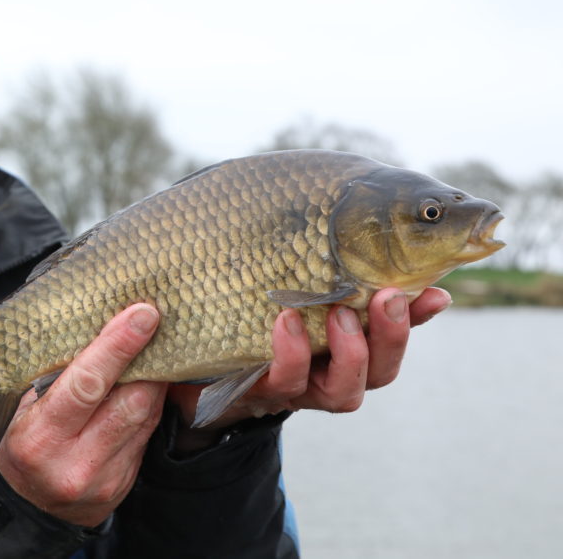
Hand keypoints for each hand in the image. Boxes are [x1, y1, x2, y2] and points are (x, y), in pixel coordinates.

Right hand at [0, 304, 167, 526]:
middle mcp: (76, 464)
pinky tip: (148, 384)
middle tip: (155, 323)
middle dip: (147, 359)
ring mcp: (105, 479)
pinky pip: (147, 434)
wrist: (26, 511)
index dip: (117, 347)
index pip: (86, 385)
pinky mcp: (125, 484)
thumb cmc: (18, 446)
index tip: (141, 315)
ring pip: (145, 416)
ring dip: (155, 379)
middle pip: (130, 401)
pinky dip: (150, 404)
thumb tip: (97, 329)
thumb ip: (56, 378)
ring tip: (156, 347)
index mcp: (39, 440)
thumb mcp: (20, 412)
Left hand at [169, 287, 452, 451]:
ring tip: (339, 314)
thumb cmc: (247, 303)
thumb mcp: (290, 280)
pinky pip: (284, 382)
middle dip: (391, 336)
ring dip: (350, 354)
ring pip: (343, 391)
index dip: (419, 317)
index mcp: (348, 342)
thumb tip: (376, 231)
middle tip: (387, 297)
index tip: (435, 291)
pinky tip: (285, 320)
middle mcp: (331, 372)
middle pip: (381, 371)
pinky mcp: (261, 392)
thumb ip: (332, 265)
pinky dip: (290, 354)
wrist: (189, 345)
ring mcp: (299, 387)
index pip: (396, 333)